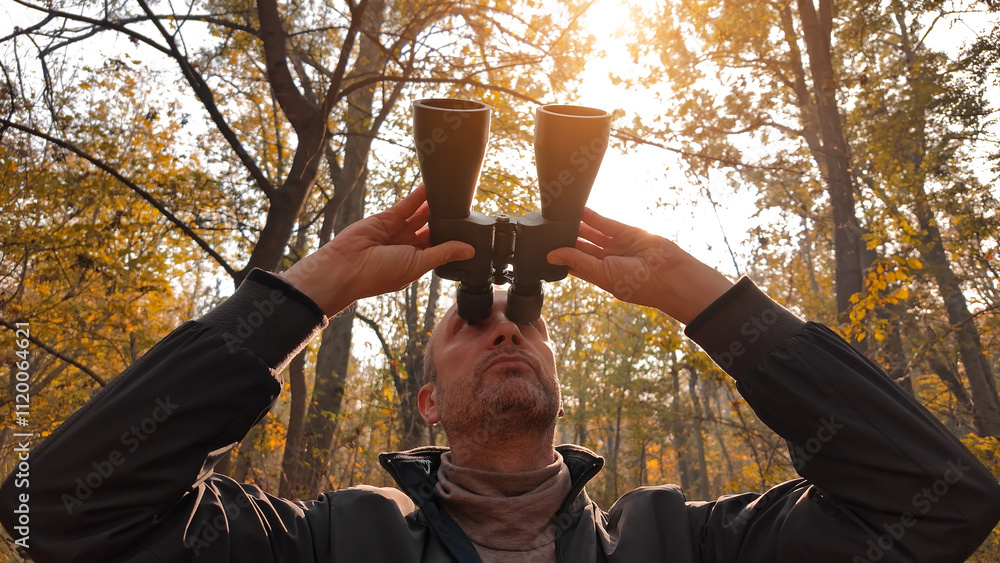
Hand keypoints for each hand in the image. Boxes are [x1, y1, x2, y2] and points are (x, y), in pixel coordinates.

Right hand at [280, 185, 473, 315]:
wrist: (345, 266)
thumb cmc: (379, 274)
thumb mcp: (417, 264)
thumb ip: (443, 253)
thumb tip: (469, 250)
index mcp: (415, 263)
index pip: (439, 249)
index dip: (452, 239)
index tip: (470, 229)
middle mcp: (407, 248)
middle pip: (430, 230)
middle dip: (445, 221)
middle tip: (464, 208)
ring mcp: (397, 232)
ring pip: (420, 215)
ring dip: (434, 205)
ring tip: (451, 194)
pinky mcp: (387, 218)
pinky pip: (407, 205)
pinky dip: (419, 196)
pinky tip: (432, 187)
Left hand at [546, 208, 733, 323]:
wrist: (669, 275)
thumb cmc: (637, 285)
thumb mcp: (601, 274)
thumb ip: (577, 260)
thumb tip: (551, 255)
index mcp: (600, 276)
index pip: (575, 265)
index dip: (561, 257)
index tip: (543, 248)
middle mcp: (608, 261)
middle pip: (581, 246)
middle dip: (566, 239)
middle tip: (547, 229)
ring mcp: (617, 246)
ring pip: (591, 233)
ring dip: (576, 225)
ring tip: (558, 217)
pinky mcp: (626, 232)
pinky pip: (605, 223)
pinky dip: (591, 216)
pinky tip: (576, 209)